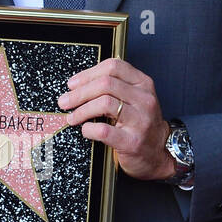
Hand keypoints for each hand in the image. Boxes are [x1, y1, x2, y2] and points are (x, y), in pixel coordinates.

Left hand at [57, 58, 175, 180]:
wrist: (157, 154)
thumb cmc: (140, 125)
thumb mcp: (134, 100)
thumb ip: (115, 87)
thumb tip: (78, 84)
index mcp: (143, 84)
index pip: (113, 67)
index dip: (88, 74)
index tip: (72, 84)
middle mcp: (144, 99)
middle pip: (106, 83)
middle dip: (79, 93)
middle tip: (64, 102)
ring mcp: (140, 120)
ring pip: (104, 103)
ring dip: (81, 110)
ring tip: (72, 117)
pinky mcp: (132, 141)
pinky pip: (103, 130)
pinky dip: (88, 129)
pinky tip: (86, 130)